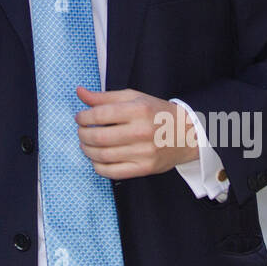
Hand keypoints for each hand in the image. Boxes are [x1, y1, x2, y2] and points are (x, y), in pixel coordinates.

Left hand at [74, 86, 199, 179]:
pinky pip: (113, 172)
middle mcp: (141, 132)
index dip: (83, 117)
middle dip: (82, 134)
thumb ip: (105, 97)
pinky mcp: (145, 169)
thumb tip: (79, 92)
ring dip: (87, 150)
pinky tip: (96, 159)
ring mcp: (143, 152)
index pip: (100, 115)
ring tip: (86, 144)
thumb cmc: (157, 113)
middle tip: (81, 131)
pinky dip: (98, 167)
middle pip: (99, 137)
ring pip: (103, 156)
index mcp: (138, 110)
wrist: (187, 134)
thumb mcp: (134, 98)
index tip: (80, 117)